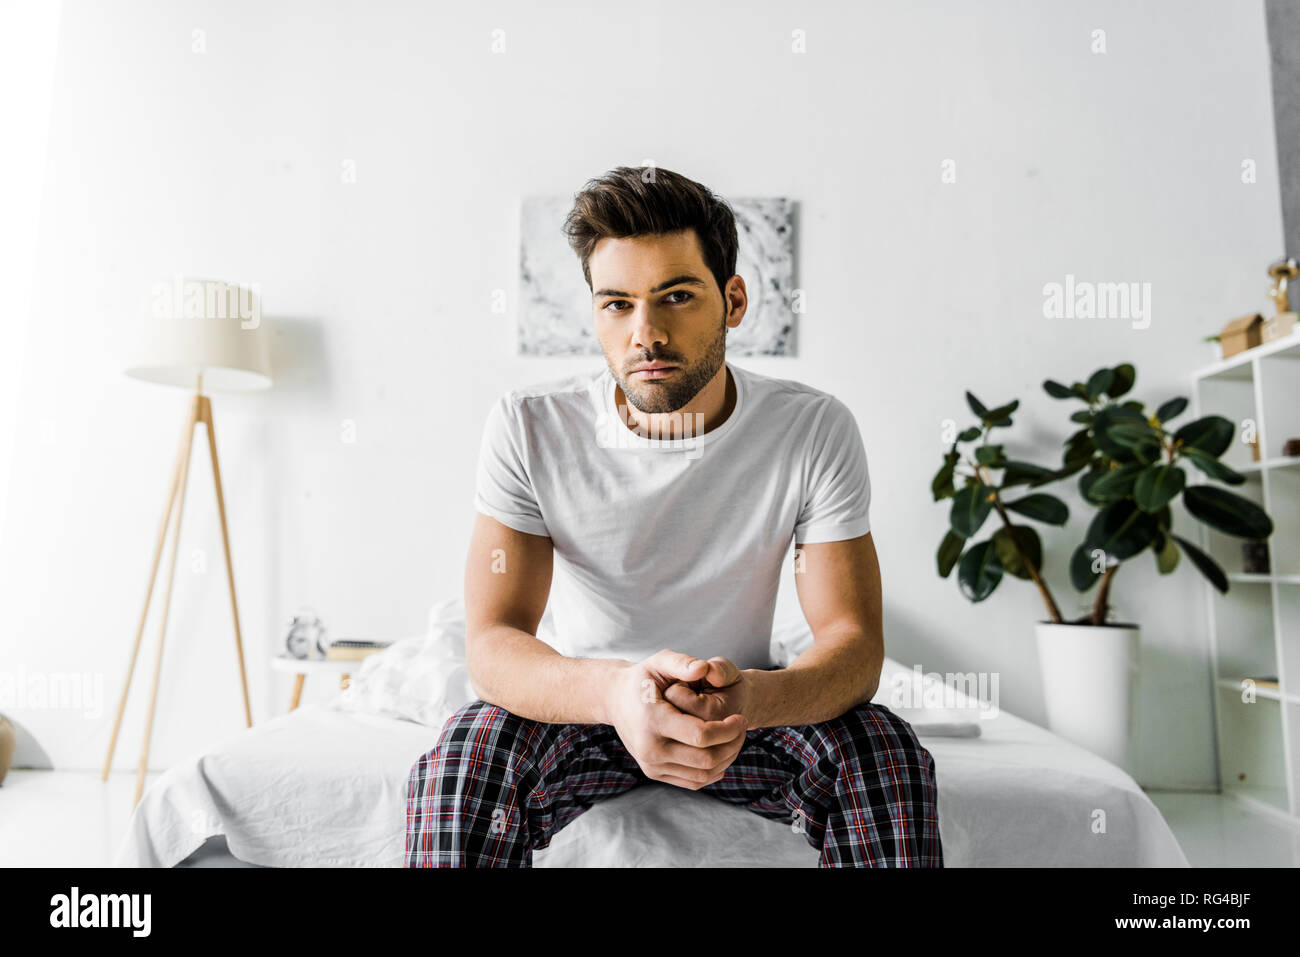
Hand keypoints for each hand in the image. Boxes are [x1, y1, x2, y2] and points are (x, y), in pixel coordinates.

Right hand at [604, 649, 747, 790]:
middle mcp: (650, 747)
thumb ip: (682, 662)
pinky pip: (693, 781)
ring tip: (733, 739)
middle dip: (732, 745)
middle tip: (742, 728)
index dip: (728, 730)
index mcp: (653, 720)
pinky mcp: (654, 773)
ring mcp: (651, 764)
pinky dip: (713, 771)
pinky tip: (720, 751)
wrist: (616, 699)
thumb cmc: (644, 678)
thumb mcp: (660, 661)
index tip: (741, 718)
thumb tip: (704, 669)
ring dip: (726, 759)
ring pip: (702, 775)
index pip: (701, 736)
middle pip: (706, 759)